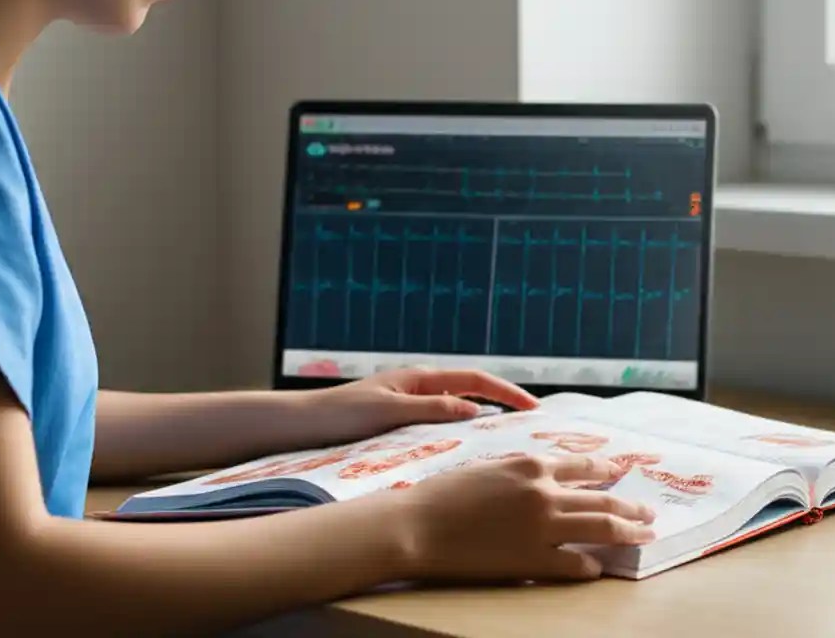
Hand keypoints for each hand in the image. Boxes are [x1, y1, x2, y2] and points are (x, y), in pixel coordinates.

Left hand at [295, 368, 540, 445]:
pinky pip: (440, 428)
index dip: (507, 392)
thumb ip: (432, 409)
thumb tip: (476, 410)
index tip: (533, 408)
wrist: (301, 426)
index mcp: (419, 379)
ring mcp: (410, 407)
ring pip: (458, 412)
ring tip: (508, 442)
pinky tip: (467, 455)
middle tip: (532, 426)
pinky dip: (460, 436)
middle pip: (472, 393)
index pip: (476, 380)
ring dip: (484, 422)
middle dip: (503, 405)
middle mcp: (418, 389)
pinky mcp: (400, 426)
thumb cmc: (339, 415)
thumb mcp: (389, 411)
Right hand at [391, 454, 657, 581]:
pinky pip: (576, 565)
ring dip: (629, 532)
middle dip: (631, 506)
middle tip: (648, 512)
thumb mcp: (489, 467)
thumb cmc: (444, 494)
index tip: (621, 473)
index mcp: (532, 464)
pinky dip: (591, 566)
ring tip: (644, 535)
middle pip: (604, 499)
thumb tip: (549, 477)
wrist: (417, 525)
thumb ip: (523, 471)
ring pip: (602, 528)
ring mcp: (542, 527)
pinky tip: (598, 568)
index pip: (585, 466)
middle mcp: (545, 492)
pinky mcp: (532, 560)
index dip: (609, 469)